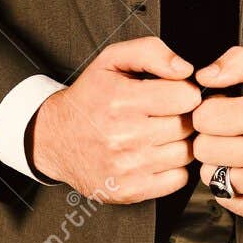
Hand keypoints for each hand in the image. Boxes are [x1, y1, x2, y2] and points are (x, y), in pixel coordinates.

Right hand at [31, 37, 199, 202]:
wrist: (55, 138)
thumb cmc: (89, 97)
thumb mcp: (112, 60)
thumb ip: (151, 51)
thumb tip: (186, 69)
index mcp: (121, 100)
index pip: (186, 96)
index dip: (183, 90)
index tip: (172, 92)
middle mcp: (124, 136)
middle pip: (187, 125)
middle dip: (181, 115)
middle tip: (164, 113)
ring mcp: (127, 167)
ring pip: (186, 153)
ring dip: (179, 142)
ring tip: (159, 132)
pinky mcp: (130, 191)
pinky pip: (178, 179)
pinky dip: (174, 167)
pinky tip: (156, 154)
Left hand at [191, 47, 242, 225]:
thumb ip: (239, 62)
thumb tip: (204, 75)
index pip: (205, 117)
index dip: (210, 111)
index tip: (224, 111)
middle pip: (202, 148)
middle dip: (212, 138)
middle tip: (232, 134)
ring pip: (209, 174)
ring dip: (220, 163)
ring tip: (242, 154)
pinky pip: (223, 198)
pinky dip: (230, 186)